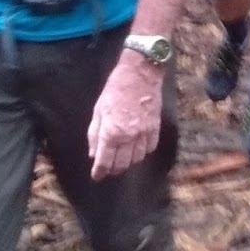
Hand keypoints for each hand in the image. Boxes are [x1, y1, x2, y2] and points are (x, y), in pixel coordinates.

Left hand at [88, 51, 164, 179]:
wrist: (140, 74)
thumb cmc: (115, 89)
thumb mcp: (98, 110)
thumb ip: (95, 134)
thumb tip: (93, 154)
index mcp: (111, 132)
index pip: (105, 161)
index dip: (99, 172)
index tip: (96, 176)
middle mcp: (128, 137)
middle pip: (121, 164)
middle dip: (113, 169)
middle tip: (108, 167)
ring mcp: (144, 133)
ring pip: (137, 159)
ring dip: (128, 162)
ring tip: (122, 158)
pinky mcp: (155, 128)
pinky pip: (150, 149)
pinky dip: (142, 152)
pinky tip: (136, 148)